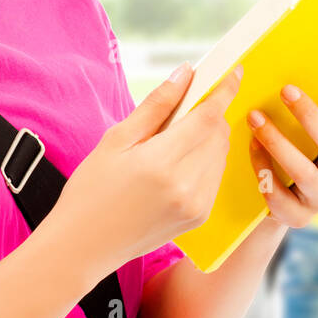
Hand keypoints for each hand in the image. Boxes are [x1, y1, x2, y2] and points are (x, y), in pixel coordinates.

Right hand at [52, 63, 242, 276]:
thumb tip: (186, 72)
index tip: (234, 70)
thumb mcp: (116, 139)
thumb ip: (156, 104)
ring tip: (174, 140)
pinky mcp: (199, 217)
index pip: (208, 116)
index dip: (225, 90)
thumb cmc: (92, 189)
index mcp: (162, 163)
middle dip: (210, 113)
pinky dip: (206, 160)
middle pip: (218, 133)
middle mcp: (186, 186)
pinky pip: (215, 175)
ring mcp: (196, 205)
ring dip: (209, 137)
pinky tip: (178, 163)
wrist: (83, 247)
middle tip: (184, 109)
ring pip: (220, 153)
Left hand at [245, 80, 317, 227]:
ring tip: (255, 118)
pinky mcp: (298, 216)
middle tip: (286, 90)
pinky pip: (279, 195)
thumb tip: (293, 66)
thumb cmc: (295, 149)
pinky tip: (251, 147)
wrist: (279, 199)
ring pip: (304, 172)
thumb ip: (308, 109)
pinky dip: (262, 168)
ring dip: (277, 142)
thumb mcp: (307, 132)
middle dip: (311, 117)